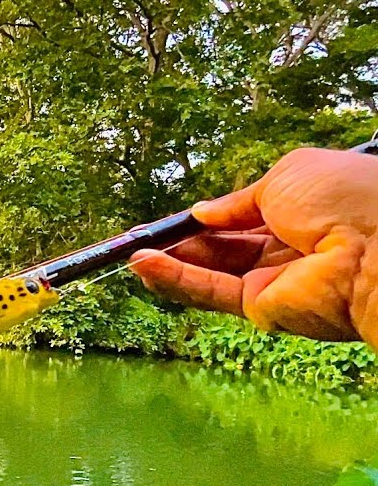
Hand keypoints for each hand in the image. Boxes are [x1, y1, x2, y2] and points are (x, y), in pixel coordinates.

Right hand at [131, 147, 377, 346]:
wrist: (376, 249)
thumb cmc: (345, 197)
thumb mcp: (286, 175)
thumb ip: (238, 197)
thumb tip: (203, 211)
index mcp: (302, 210)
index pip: (245, 216)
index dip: (210, 216)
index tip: (177, 218)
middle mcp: (288, 248)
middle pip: (223, 246)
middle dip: (184, 240)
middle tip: (145, 236)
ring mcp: (273, 281)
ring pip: (211, 271)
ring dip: (171, 262)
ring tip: (132, 252)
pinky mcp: (260, 309)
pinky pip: (210, 293)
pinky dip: (174, 280)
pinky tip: (143, 266)